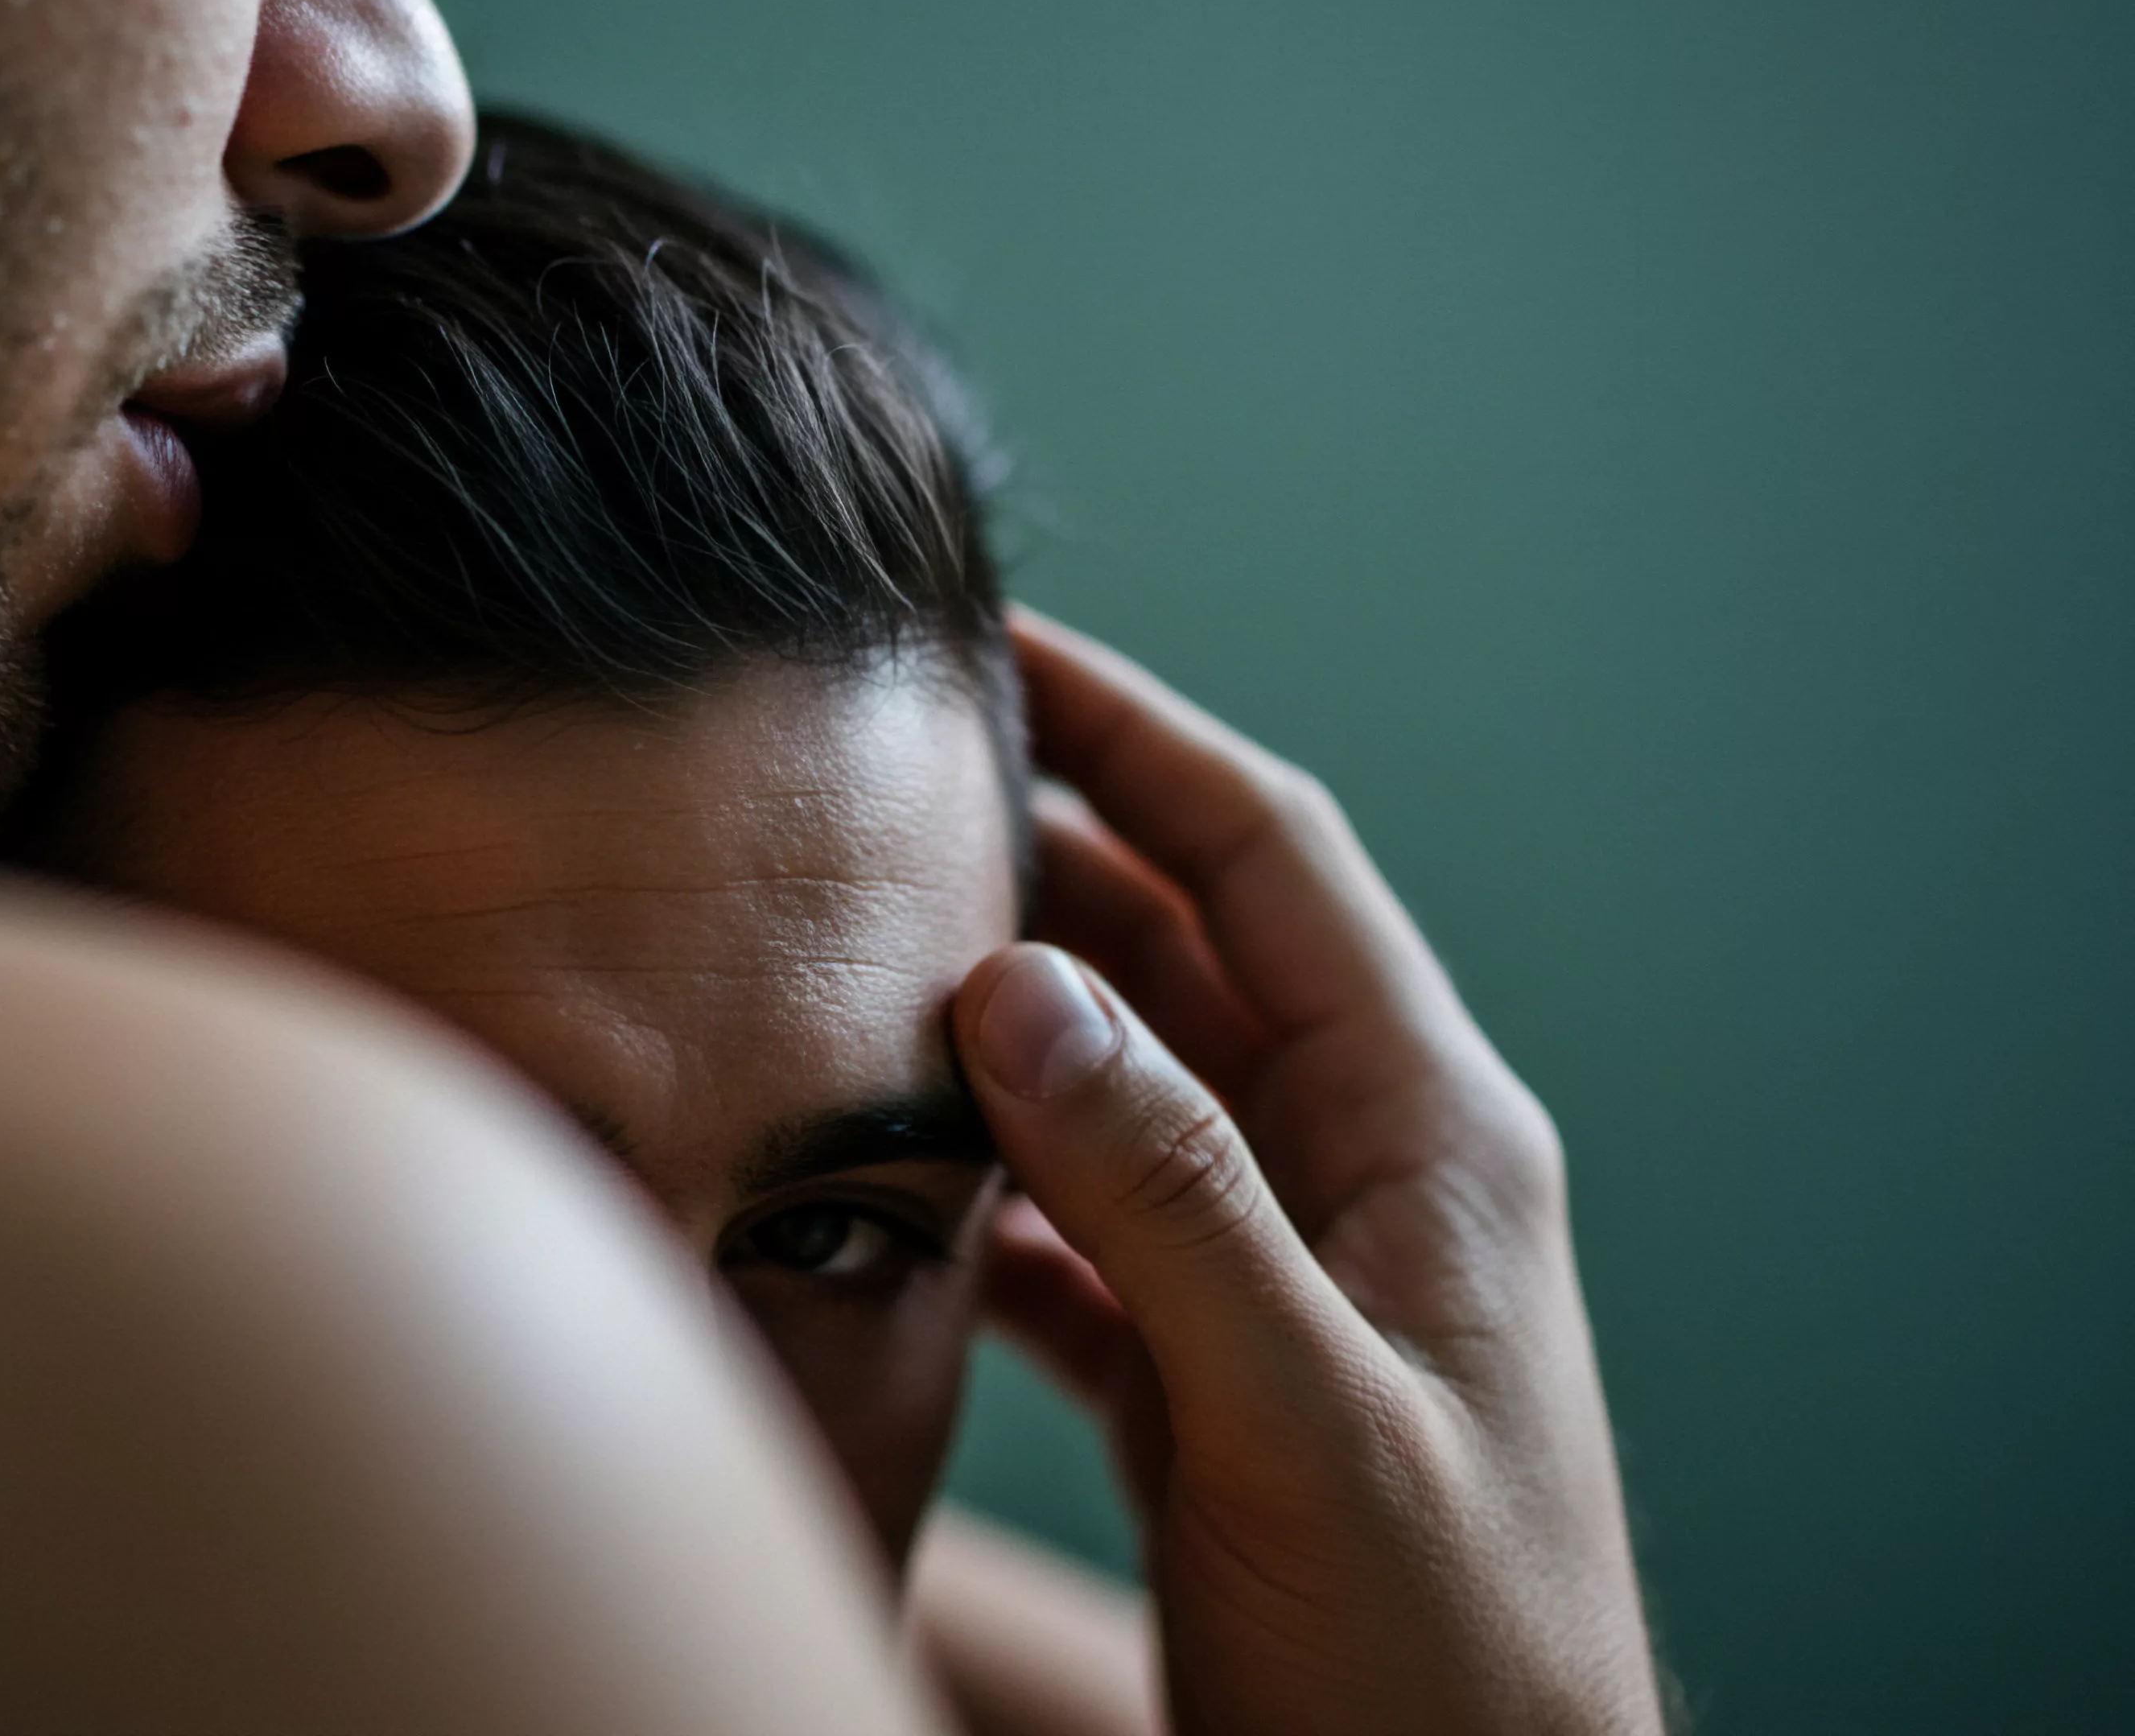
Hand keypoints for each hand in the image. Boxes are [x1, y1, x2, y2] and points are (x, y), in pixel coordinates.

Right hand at [950, 612, 1663, 1735]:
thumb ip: (1169, 1198)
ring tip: (846, 960)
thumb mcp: (1303, 1422)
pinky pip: (1090, 1227)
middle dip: (1043, 861)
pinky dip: (993, 1189)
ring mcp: (1291, 1276)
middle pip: (1187, 954)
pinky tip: (889, 1188)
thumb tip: (1020, 982)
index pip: (1274, 863)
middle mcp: (1363, 1180)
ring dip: (1003, 1025)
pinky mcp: (1219, 1375)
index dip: (1142, 735)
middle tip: (875, 794)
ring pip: (1128, 1085)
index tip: (1001, 645)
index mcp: (1430, 1143)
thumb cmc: (1431, 1670)